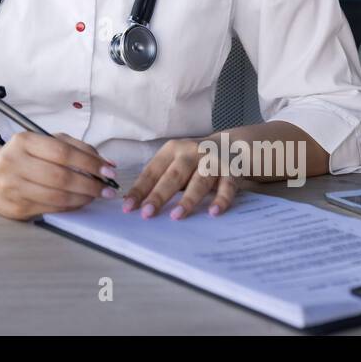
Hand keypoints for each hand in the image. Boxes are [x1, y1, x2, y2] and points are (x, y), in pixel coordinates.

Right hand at [0, 132, 118, 220]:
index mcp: (22, 141)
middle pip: (61, 177)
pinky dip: (70, 206)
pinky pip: (51, 208)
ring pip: (57, 196)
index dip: (89, 162)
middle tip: (108, 188)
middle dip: (90, 184)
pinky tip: (80, 202)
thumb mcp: (44, 142)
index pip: (62, 152)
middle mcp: (13, 163)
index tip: (108, 169)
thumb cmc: (24, 156)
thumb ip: (74, 148)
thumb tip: (105, 164)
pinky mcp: (15, 208)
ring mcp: (12, 188)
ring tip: (97, 195)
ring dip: (83, 198)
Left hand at [122, 137, 239, 219]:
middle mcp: (191, 153)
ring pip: (199, 181)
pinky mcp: (231, 171)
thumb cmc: (194, 160)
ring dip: (187, 199)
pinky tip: (213, 212)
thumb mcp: (175, 161)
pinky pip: (227, 187)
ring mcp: (212, 161)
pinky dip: (221, 199)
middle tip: (147, 213)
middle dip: (159, 195)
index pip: (152, 171)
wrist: (231, 145)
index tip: (128, 207)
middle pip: (173, 176)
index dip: (140, 190)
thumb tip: (136, 204)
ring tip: (176, 216)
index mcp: (172, 150)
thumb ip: (160, 178)